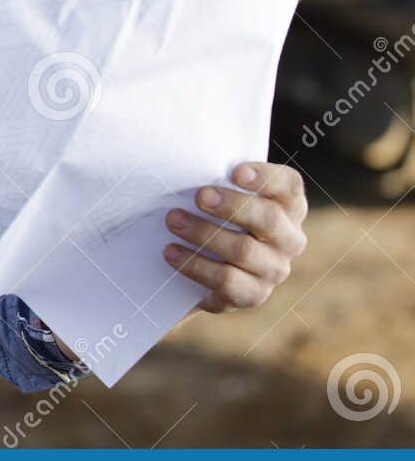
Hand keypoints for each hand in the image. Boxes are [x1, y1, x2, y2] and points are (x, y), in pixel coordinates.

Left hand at [163, 161, 307, 313]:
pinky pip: (227, 281)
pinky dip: (195, 265)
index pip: (290, 186)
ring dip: (204, 233)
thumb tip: (192, 166)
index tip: (235, 172)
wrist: (202, 265)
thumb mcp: (221, 195)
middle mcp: (289, 239)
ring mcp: (274, 269)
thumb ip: (219, 180)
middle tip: (199, 196)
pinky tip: (171, 252)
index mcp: (288, 207)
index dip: (266, 177)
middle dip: (232, 206)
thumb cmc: (213, 216)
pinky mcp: (254, 295)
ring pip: (244, 250)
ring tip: (173, 220)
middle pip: (269, 219)